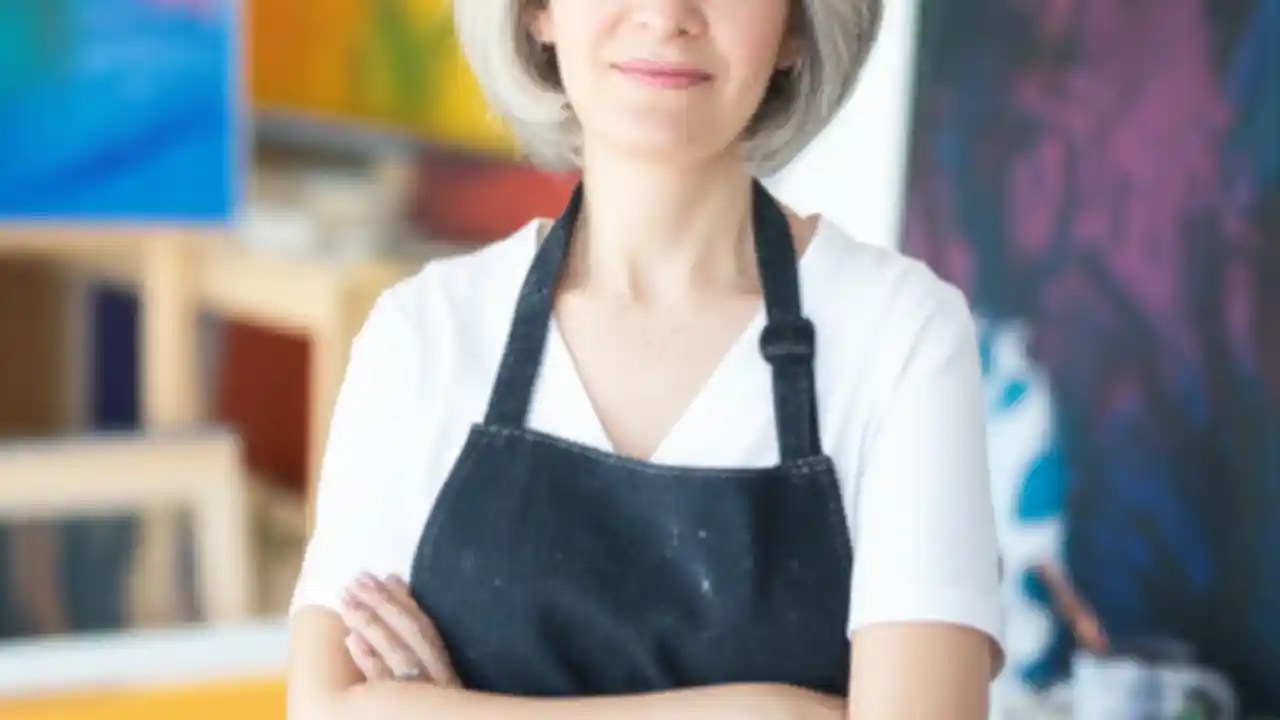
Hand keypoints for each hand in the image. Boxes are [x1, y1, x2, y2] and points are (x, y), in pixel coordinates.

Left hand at [340, 573, 460, 687]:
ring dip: (371, 625)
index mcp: (448, 674)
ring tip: (346, 602)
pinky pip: (383, 684)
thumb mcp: (428, 683)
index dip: (408, 601)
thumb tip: (393, 605)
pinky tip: (350, 639)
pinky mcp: (398, 711)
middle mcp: (439, 679)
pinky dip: (368, 660)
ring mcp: (418, 695)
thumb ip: (418, 657)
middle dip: (385, 604)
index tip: (388, 576)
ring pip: (399, 654)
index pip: (428, 630)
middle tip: (358, 580)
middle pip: (414, 636)